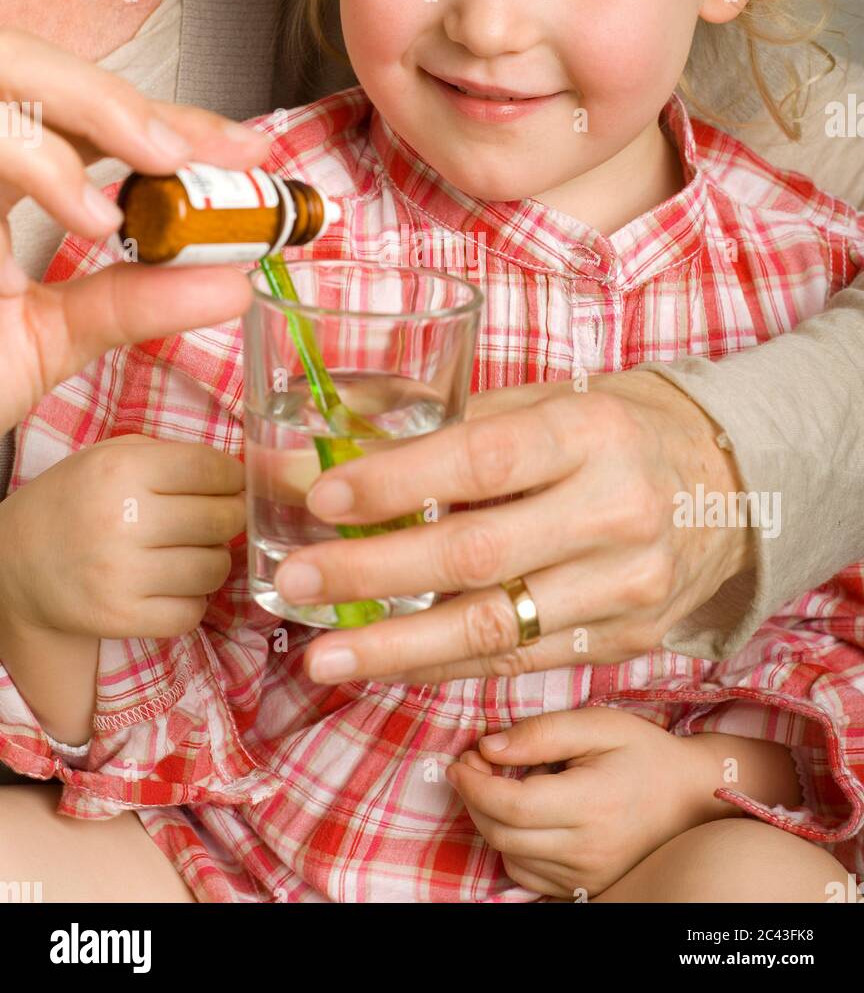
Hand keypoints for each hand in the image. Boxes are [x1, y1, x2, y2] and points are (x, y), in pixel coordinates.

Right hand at [0, 28, 268, 436]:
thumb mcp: (54, 336)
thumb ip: (135, 301)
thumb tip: (234, 282)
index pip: (88, 116)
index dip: (168, 120)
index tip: (247, 152)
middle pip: (30, 65)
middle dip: (117, 99)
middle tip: (188, 153)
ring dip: (72, 129)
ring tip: (123, 200)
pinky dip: (16, 182)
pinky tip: (54, 247)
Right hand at [0, 435, 243, 638]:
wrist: (15, 564)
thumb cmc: (76, 500)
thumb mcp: (110, 455)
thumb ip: (172, 455)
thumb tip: (238, 473)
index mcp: (120, 470)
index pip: (211, 468)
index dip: (234, 476)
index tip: (232, 483)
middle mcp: (121, 520)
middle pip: (222, 519)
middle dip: (231, 517)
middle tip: (218, 519)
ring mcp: (121, 574)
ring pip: (215, 568)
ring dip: (214, 561)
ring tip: (192, 552)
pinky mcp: (120, 618)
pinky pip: (192, 612)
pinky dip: (193, 601)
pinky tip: (174, 586)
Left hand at [273, 371, 751, 683]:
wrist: (727, 487)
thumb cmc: (610, 433)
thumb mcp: (545, 402)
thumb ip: (449, 424)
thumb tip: (332, 438)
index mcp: (591, 432)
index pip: (480, 460)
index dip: (395, 482)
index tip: (321, 497)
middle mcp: (616, 511)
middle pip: (477, 556)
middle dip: (372, 574)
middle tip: (296, 582)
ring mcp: (626, 587)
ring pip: (494, 629)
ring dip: (395, 647)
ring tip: (320, 654)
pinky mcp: (626, 641)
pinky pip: (517, 663)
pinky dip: (442, 666)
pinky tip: (385, 664)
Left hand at [447, 707, 709, 899]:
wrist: (690, 796)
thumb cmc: (643, 752)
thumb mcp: (597, 724)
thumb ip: (542, 733)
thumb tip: (488, 747)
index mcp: (590, 804)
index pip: (511, 806)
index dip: (475, 784)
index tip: (459, 760)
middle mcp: (587, 849)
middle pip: (502, 833)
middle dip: (474, 798)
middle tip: (471, 764)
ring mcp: (587, 874)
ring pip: (510, 857)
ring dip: (490, 821)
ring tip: (498, 784)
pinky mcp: (586, 886)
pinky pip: (528, 875)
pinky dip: (512, 846)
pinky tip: (522, 815)